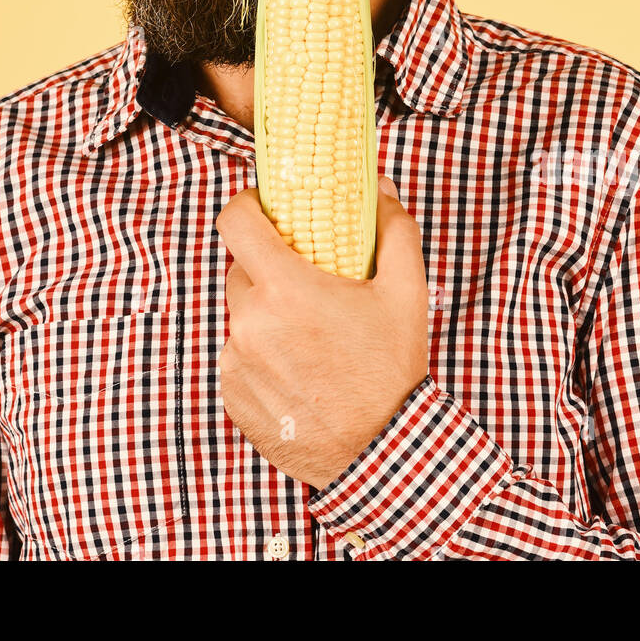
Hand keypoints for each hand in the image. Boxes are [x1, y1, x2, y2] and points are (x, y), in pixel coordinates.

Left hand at [214, 177, 428, 489]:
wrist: (381, 454)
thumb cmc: (393, 371)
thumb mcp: (406, 292)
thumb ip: (393, 230)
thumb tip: (380, 186)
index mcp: (286, 289)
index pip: (235, 222)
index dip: (247, 206)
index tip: (265, 209)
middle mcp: (252, 323)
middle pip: (242, 269)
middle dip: (268, 267)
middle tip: (305, 282)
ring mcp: (238, 362)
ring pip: (241, 315)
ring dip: (265, 314)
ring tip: (309, 335)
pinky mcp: (233, 395)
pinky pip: (238, 357)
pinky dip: (260, 355)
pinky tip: (298, 370)